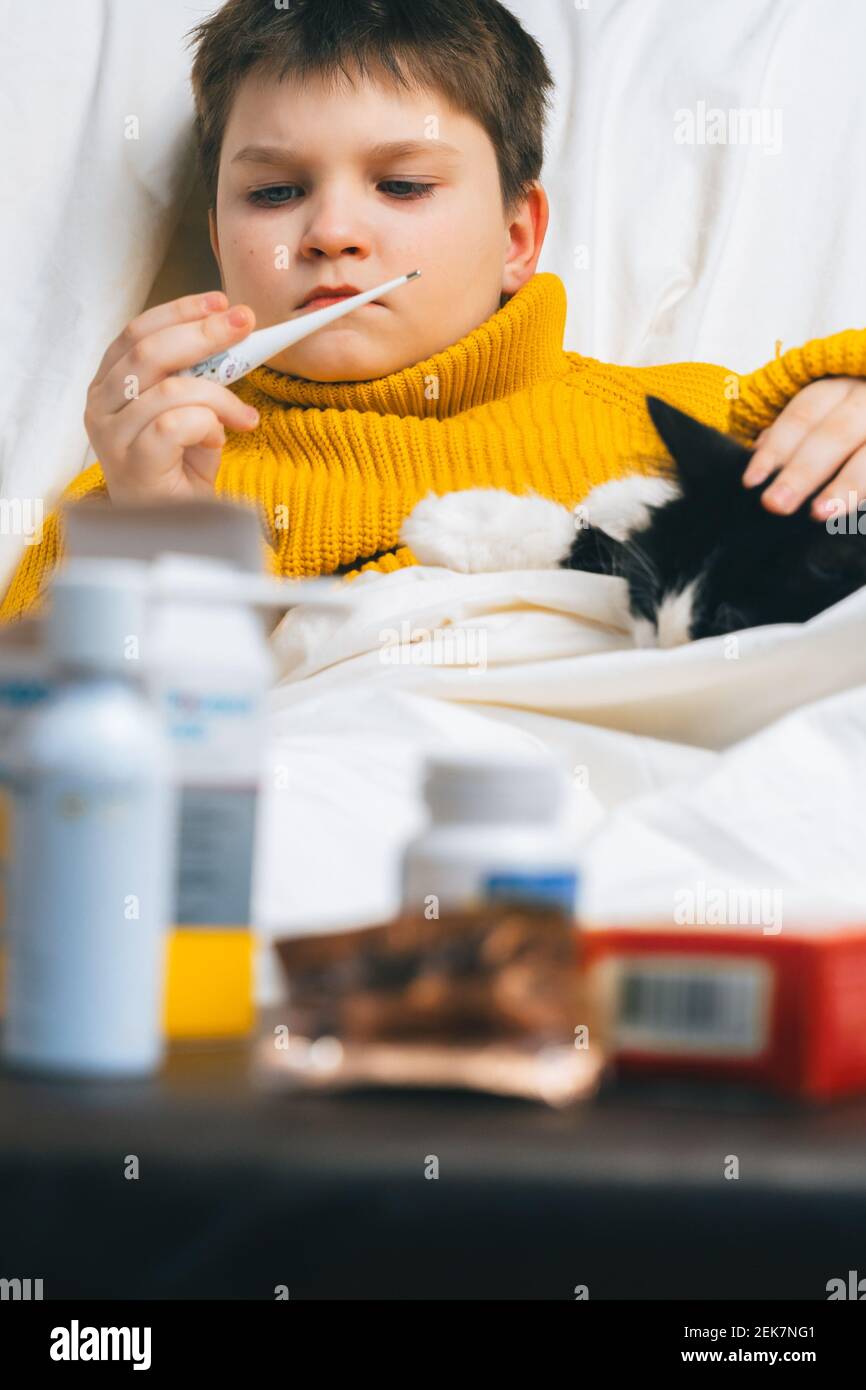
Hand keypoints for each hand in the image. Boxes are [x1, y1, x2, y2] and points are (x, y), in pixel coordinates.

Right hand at [84, 291, 260, 502]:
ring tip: (243, 417)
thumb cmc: (179, 470)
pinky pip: (176, 424)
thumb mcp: (190, 412)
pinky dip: (208, 425)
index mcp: (110, 385)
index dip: (180, 312)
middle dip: (203, 332)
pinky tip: (219, 443)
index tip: (221, 302)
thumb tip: (234, 330)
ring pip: (168, 388)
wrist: (171, 530)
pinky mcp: (131, 462)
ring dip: (219, 395)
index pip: (137, 333)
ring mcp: (111, 435)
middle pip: (149, 351)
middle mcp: (101, 405)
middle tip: (244, 325)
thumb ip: (199, 376)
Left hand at [742, 377, 865, 521]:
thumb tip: (761, 447)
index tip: (752, 481)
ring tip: (820, 513)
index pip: (805, 412)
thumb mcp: (828, 410)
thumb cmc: (852, 418)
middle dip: (804, 470)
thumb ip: (798, 429)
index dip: (778, 446)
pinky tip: (854, 518)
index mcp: (843, 385)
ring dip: (847, 485)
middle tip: (775, 504)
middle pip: (836, 432)